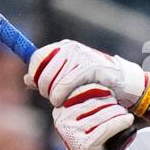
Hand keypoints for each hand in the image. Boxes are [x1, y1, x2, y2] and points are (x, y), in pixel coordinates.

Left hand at [25, 40, 147, 108]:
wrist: (123, 83)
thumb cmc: (95, 82)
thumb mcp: (68, 78)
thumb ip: (47, 77)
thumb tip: (26, 79)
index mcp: (63, 47)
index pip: (37, 58)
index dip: (35, 75)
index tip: (39, 88)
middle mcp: (70, 48)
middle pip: (41, 69)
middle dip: (43, 87)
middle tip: (52, 98)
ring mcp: (81, 56)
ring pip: (51, 78)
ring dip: (51, 94)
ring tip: (60, 101)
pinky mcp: (90, 67)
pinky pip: (65, 83)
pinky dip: (59, 95)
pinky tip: (61, 102)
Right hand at [53, 84, 133, 149]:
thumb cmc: (94, 131)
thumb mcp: (86, 110)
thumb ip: (82, 92)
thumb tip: (77, 70)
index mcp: (61, 107)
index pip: (80, 87)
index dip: (100, 89)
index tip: (109, 94)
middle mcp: (62, 119)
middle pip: (93, 98)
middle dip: (109, 101)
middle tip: (117, 106)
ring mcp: (73, 132)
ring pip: (102, 112)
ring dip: (117, 112)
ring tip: (121, 116)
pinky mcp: (85, 144)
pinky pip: (108, 127)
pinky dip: (121, 122)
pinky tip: (127, 121)